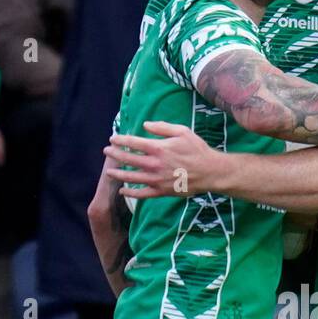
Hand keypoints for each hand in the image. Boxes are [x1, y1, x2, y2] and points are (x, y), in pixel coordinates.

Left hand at [104, 122, 220, 198]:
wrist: (210, 172)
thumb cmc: (197, 149)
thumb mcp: (182, 131)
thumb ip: (162, 127)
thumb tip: (145, 125)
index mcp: (158, 148)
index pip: (133, 143)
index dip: (120, 140)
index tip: (112, 138)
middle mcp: (154, 164)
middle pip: (129, 159)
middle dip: (115, 154)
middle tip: (106, 151)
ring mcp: (157, 179)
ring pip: (132, 177)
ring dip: (118, 174)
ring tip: (109, 171)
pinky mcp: (161, 191)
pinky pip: (143, 194)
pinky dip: (131, 193)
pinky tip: (123, 191)